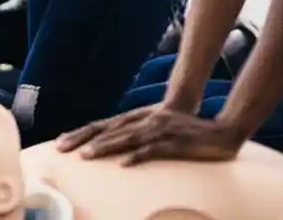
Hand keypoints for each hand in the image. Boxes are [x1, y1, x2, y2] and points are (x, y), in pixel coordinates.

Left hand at [55, 103, 248, 164]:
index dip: (81, 132)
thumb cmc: (186, 132)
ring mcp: (160, 130)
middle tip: (63, 149)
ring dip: (105, 147)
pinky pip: (153, 150)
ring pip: (127, 138)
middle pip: (109, 130)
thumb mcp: (158, 130)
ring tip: (87, 156)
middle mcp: (145, 121)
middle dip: (84, 140)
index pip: (103, 125)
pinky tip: (124, 164)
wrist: (221, 130)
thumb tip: (114, 150)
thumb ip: (136, 136)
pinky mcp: (175, 142)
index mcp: (138, 119)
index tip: (61, 142)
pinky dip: (138, 156)